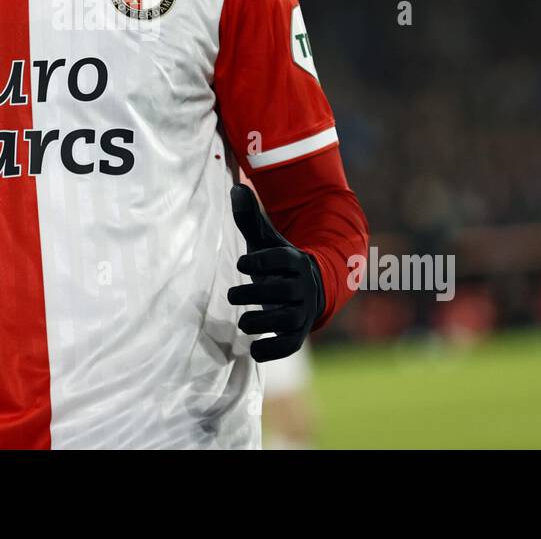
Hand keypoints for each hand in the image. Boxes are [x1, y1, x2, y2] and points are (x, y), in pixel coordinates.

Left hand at [226, 183, 325, 361]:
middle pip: (285, 292)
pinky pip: (290, 346)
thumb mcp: (265, 242)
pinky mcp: (297, 334)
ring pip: (289, 321)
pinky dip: (274, 351)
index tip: (239, 264)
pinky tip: (254, 351)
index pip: (282, 260)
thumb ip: (250, 219)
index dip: (261, 261)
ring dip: (264, 323)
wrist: (309, 289)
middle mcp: (302, 288)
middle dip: (257, 293)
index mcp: (295, 261)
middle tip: (231, 295)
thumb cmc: (278, 263)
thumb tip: (236, 188)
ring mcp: (302, 313)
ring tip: (242, 321)